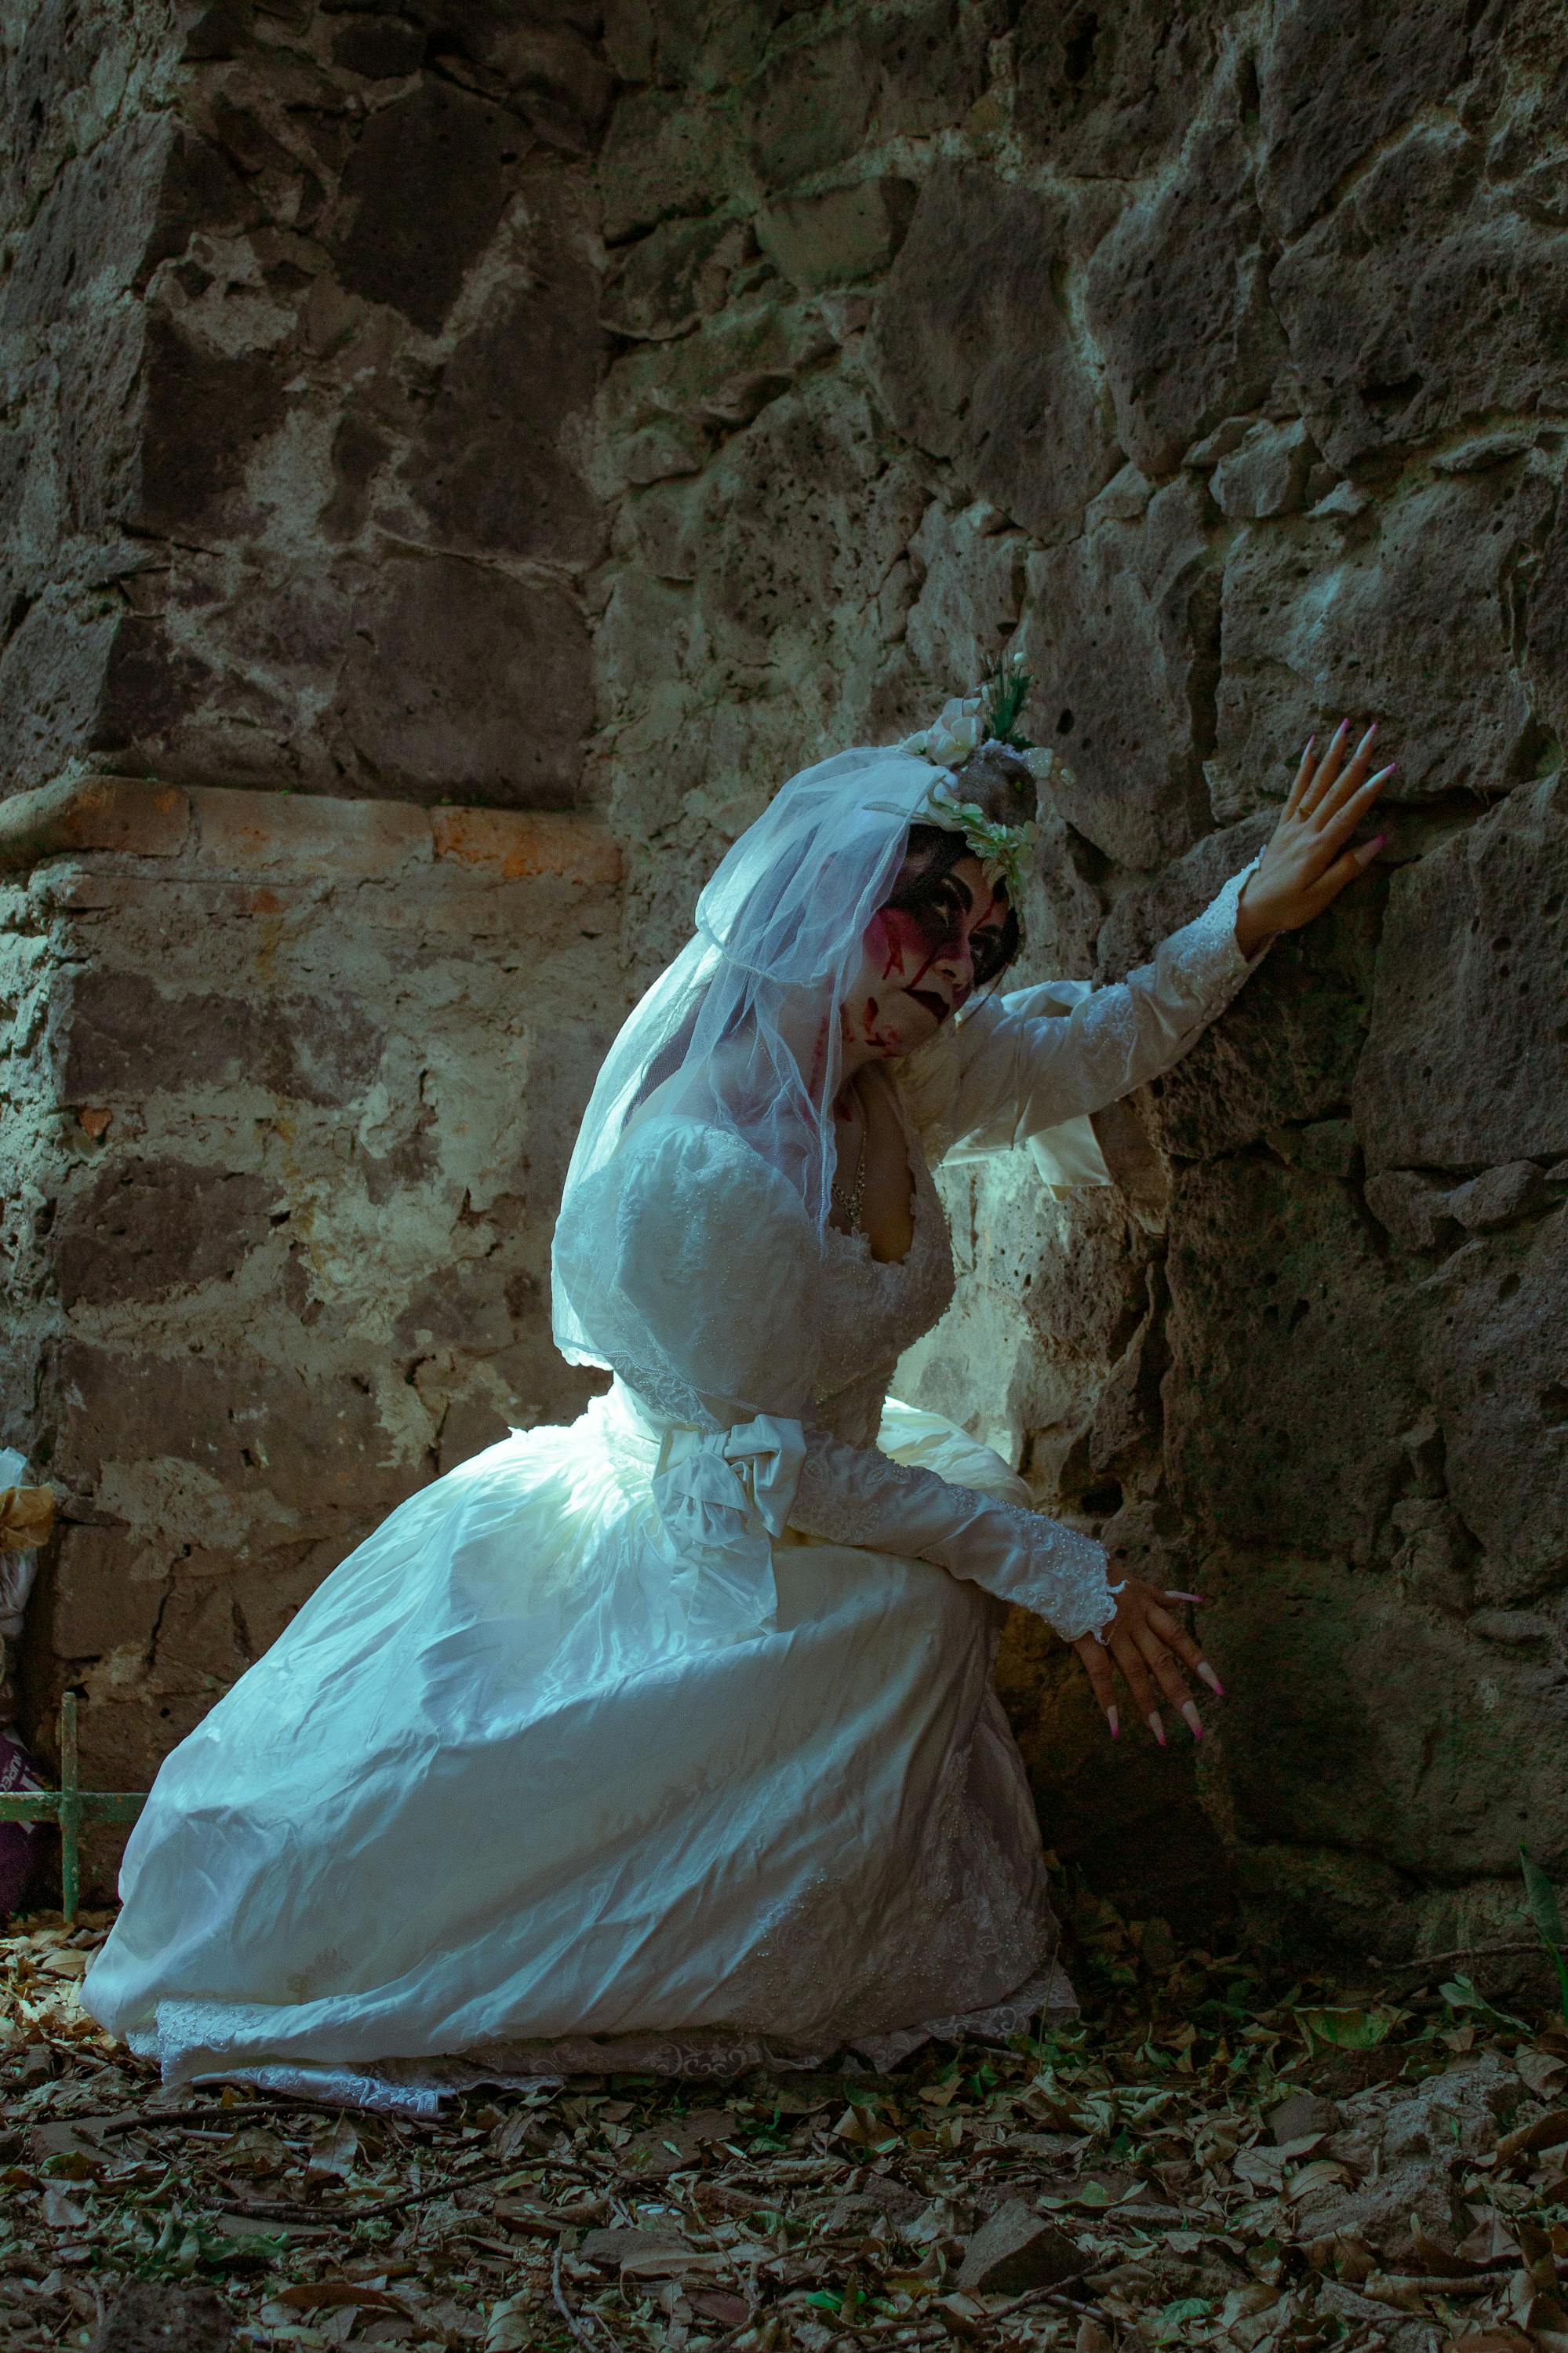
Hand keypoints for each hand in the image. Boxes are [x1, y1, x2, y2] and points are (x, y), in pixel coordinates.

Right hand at [1072, 1577, 1222, 1745]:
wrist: (1063, 1565)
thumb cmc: (1100, 1575)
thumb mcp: (1137, 1583)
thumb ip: (1164, 1597)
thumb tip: (1193, 1599)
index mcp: (1148, 1608)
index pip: (1180, 1639)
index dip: (1200, 1664)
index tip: (1219, 1690)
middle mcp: (1135, 1623)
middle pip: (1162, 1662)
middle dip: (1181, 1696)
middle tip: (1197, 1728)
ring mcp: (1112, 1632)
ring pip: (1135, 1673)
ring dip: (1148, 1707)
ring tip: (1160, 1736)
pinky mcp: (1088, 1640)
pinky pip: (1100, 1674)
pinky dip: (1108, 1700)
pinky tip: (1115, 1727)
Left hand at [1234, 719, 1394, 958]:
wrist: (1251, 909)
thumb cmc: (1290, 907)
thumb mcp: (1322, 896)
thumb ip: (1348, 867)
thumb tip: (1378, 840)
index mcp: (1320, 847)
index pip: (1350, 812)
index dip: (1371, 789)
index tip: (1389, 767)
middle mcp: (1307, 829)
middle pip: (1336, 789)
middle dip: (1356, 759)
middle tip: (1372, 732)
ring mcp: (1293, 824)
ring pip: (1317, 783)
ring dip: (1332, 754)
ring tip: (1344, 728)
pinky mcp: (1283, 825)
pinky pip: (1294, 792)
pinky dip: (1304, 769)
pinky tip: (1311, 749)